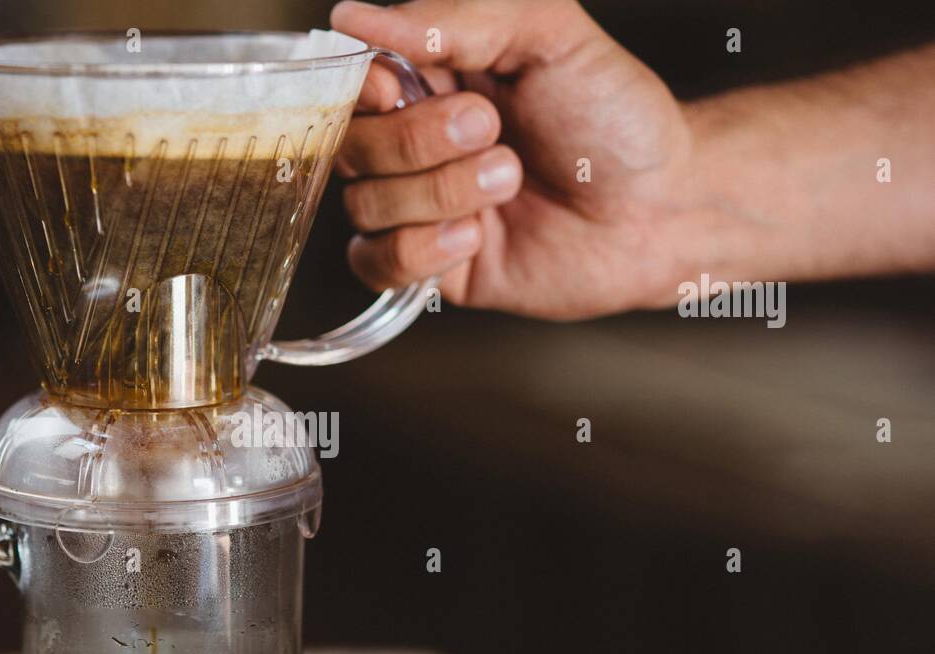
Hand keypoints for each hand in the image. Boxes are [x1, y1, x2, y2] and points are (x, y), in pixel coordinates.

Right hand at [332, 0, 694, 318]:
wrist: (664, 208)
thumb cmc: (618, 118)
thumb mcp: (549, 34)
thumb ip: (454, 19)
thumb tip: (354, 16)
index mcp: (434, 78)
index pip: (353, 83)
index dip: (367, 91)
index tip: (403, 87)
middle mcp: (417, 142)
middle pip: (351, 147)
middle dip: (419, 143)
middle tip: (493, 132)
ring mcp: (422, 207)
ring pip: (365, 206)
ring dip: (440, 194)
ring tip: (508, 181)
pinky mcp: (433, 266)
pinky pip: (376, 263)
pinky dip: (423, 249)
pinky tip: (476, 235)